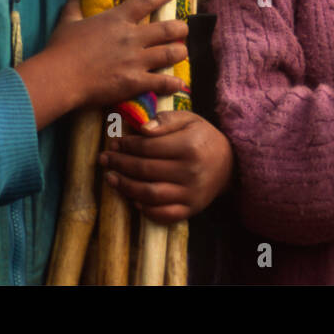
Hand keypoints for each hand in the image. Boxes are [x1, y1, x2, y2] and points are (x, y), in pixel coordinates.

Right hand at [17, 0, 188, 127]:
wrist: (59, 77)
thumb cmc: (61, 49)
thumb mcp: (67, 23)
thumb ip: (74, 8)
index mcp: (117, 20)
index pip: (145, 2)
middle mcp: (131, 37)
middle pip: (167, 29)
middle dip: (180, 28)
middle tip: (183, 29)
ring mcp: (136, 60)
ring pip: (170, 53)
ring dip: (180, 52)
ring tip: (183, 52)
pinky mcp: (135, 82)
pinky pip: (162, 82)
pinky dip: (173, 83)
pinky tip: (179, 83)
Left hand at [100, 111, 234, 222]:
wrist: (229, 163)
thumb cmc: (203, 138)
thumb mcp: (189, 120)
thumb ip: (165, 120)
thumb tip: (142, 129)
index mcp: (189, 146)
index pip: (147, 147)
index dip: (126, 145)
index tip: (114, 142)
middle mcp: (189, 172)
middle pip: (144, 170)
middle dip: (120, 164)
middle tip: (104, 159)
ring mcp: (190, 193)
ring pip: (149, 194)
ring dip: (125, 187)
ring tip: (111, 178)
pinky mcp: (190, 209)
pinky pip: (162, 214)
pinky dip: (144, 209)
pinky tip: (132, 198)